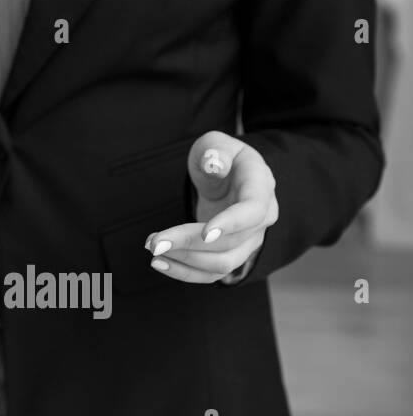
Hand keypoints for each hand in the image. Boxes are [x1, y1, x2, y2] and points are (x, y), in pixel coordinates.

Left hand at [143, 131, 278, 283]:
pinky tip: (161, 264)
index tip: (204, 233)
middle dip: (189, 243)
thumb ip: (215, 150)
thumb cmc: (220, 156)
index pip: (251, 211)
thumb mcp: (216, 143)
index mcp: (260, 186)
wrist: (228, 175)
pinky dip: (187, 272)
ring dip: (185, 261)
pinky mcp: (232, 252)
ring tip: (152, 250)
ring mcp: (250, 239)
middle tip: (154, 242)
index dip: (231, 223)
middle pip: (230, 242)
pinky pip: (213, 272)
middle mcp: (262, 218)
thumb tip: (214, 165)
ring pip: (222, 263)